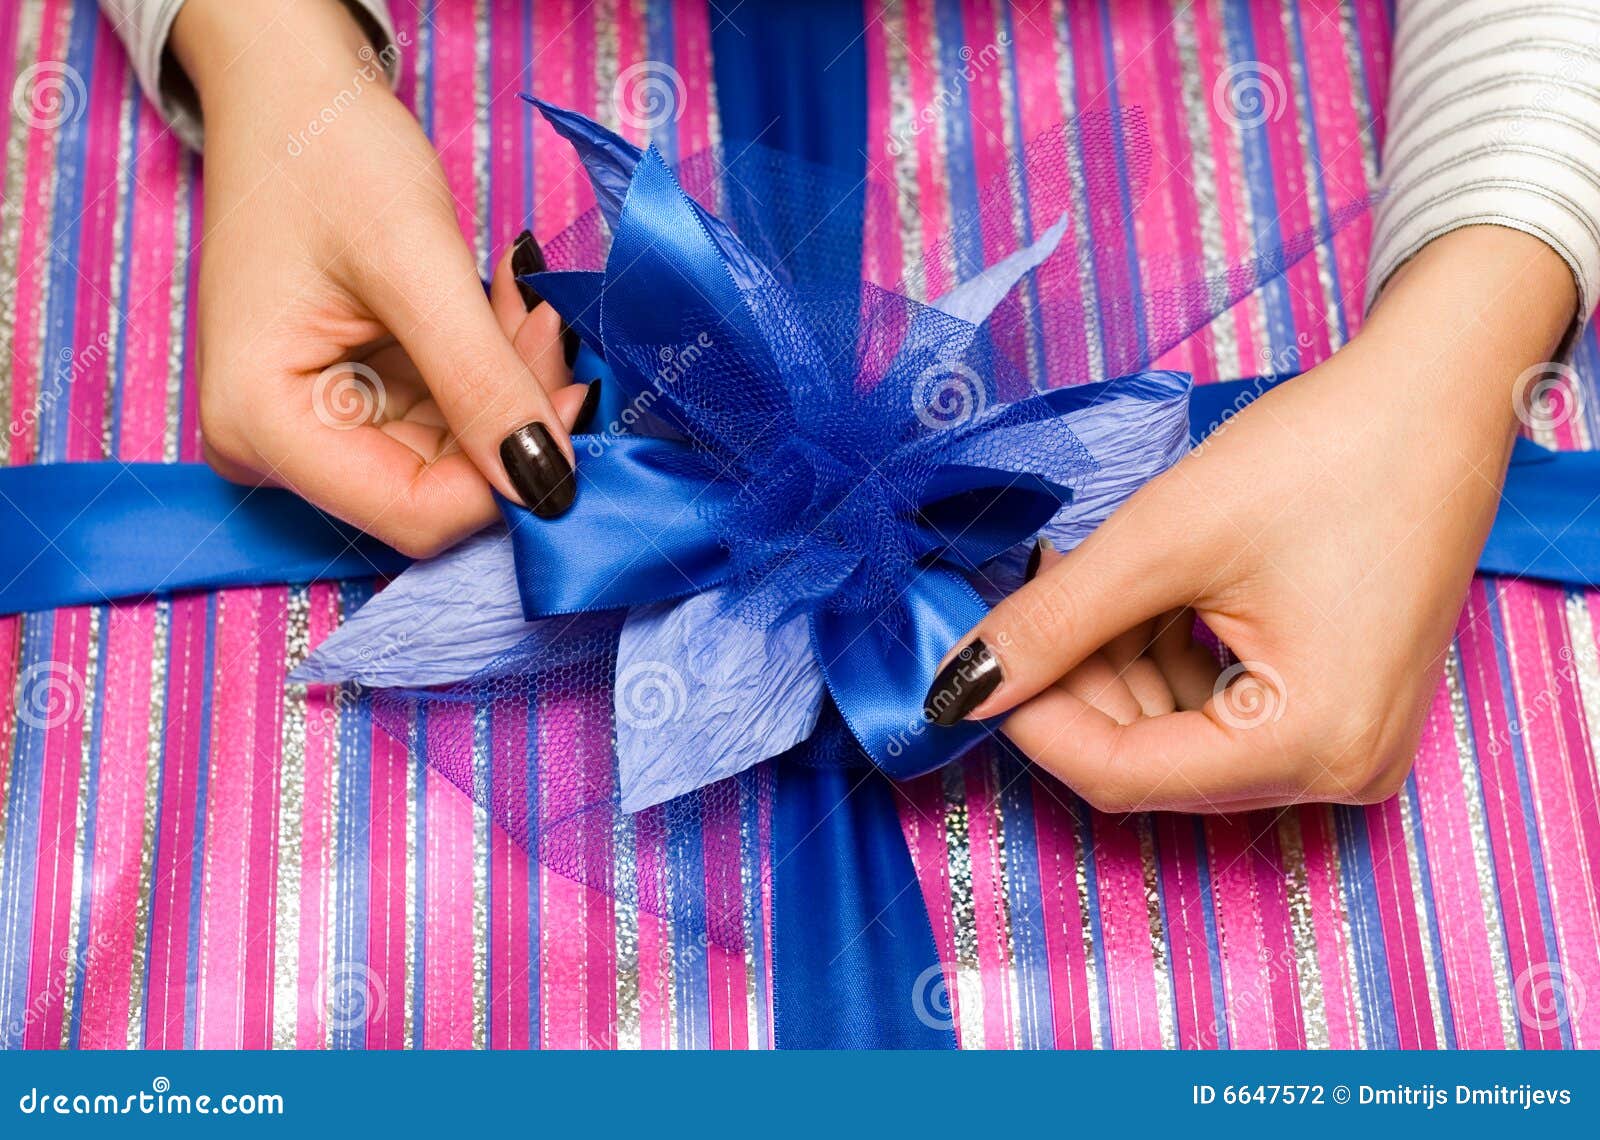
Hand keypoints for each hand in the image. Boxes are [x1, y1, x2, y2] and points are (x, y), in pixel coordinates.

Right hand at [173, 0, 590, 556]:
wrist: (291, 97)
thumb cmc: (328, 156)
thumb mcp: (415, 264)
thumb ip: (481, 381)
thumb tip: (551, 488)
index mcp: (262, 426)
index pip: (417, 515)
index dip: (510, 476)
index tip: (574, 395)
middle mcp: (278, 448)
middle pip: (440, 489)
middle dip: (516, 418)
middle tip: (558, 332)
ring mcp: (316, 430)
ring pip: (456, 459)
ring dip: (513, 389)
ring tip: (533, 307)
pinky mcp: (351, 405)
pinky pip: (448, 421)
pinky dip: (493, 373)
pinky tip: (510, 314)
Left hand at [923, 226, 1577, 812]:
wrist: (1434, 398)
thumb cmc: (1325, 456)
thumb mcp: (1165, 539)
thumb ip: (1055, 622)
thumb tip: (961, 685)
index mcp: (1311, 744)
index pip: (1122, 777)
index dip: (1033, 720)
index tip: (977, 662)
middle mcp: (1338, 770)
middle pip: (1148, 759)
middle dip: (1076, 681)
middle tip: (1035, 595)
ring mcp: (1345, 744)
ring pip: (1174, 735)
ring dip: (1114, 665)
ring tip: (1087, 574)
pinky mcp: (1337, 707)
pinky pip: (1218, 709)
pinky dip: (1161, 658)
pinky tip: (1140, 591)